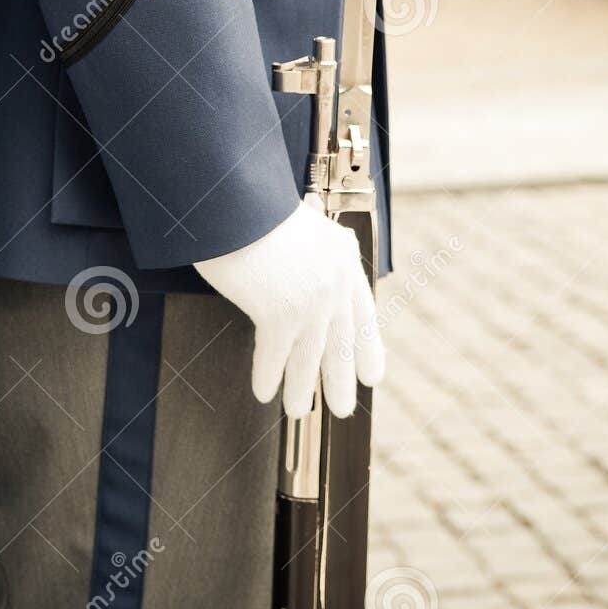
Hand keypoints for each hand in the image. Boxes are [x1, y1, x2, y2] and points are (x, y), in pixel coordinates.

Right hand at [194, 195, 384, 418]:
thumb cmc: (253, 206)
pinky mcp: (282, 312)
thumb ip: (308, 249)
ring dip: (301, 388)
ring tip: (297, 410)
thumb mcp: (296, 224)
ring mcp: (312, 299)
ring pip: (310, 357)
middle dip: (340, 380)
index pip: (363, 312)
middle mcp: (335, 281)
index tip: (372, 375)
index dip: (368, 348)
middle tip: (343, 408)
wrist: (235, 197)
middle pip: (342, 342)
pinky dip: (267, 376)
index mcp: (343, 256)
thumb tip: (302, 269)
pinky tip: (263, 393)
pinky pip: (274, 355)